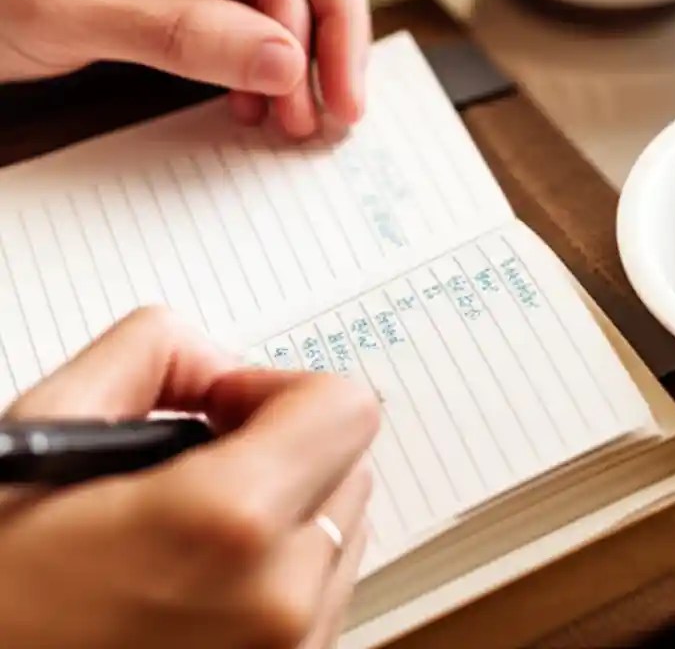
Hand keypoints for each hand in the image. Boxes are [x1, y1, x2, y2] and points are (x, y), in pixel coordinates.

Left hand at [0, 0, 370, 136]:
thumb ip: (176, 33)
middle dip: (325, 25)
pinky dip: (268, 58)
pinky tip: (262, 100)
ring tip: (299, 117)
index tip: (292, 59)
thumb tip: (281, 60)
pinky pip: (255, 5)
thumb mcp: (63, 8)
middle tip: (339, 102)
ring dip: (304, 51)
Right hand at [0, 307, 380, 648]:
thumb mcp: (42, 444)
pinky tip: (199, 581)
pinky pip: (324, 596)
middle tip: (194, 468)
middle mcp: (281, 597)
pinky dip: (278, 573)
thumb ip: (144, 361)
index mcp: (230, 523)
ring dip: (284, 513)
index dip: (277, 390)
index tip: (222, 408)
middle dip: (281, 449)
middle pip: (350, 466)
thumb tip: (210, 360)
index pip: (346, 407)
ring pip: (342, 533)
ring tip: (188, 535)